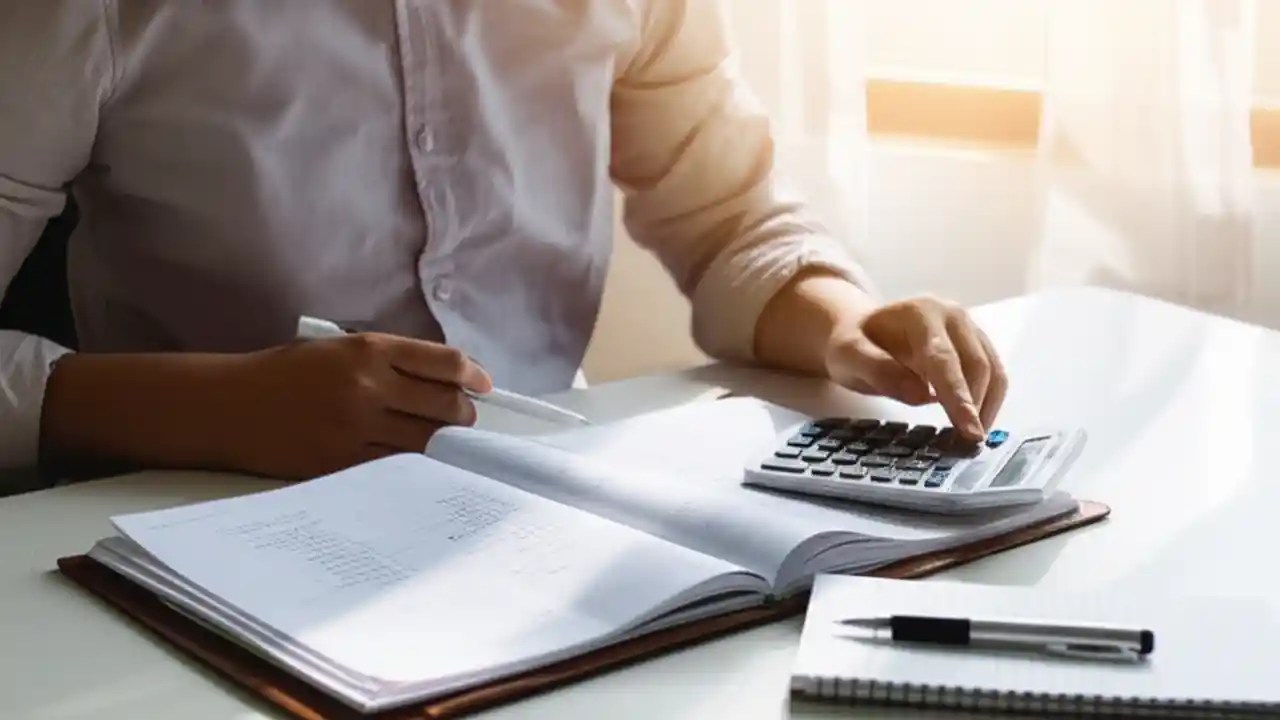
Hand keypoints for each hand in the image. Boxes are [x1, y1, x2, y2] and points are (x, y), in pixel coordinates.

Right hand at [226, 334, 491, 478]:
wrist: (230, 406)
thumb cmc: (285, 373)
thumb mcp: (337, 349)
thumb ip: (388, 360)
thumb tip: (444, 379)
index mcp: (369, 351)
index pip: (443, 362)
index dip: (473, 375)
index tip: (484, 384)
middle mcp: (368, 386)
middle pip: (445, 405)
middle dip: (465, 414)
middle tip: (465, 418)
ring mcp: (357, 428)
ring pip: (428, 442)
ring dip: (446, 444)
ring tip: (447, 443)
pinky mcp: (343, 462)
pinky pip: (397, 467)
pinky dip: (415, 466)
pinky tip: (419, 464)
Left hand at [823, 296, 1006, 439]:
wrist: (860, 331)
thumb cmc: (853, 345)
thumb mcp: (849, 357)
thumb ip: (880, 371)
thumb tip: (921, 396)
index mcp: (918, 314)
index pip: (943, 360)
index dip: (958, 397)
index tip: (970, 430)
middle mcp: (950, 314)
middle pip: (976, 365)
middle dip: (975, 407)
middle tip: (967, 444)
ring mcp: (967, 326)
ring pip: (992, 369)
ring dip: (987, 406)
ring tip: (971, 437)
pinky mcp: (975, 342)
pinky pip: (993, 372)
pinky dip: (989, 399)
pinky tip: (974, 421)